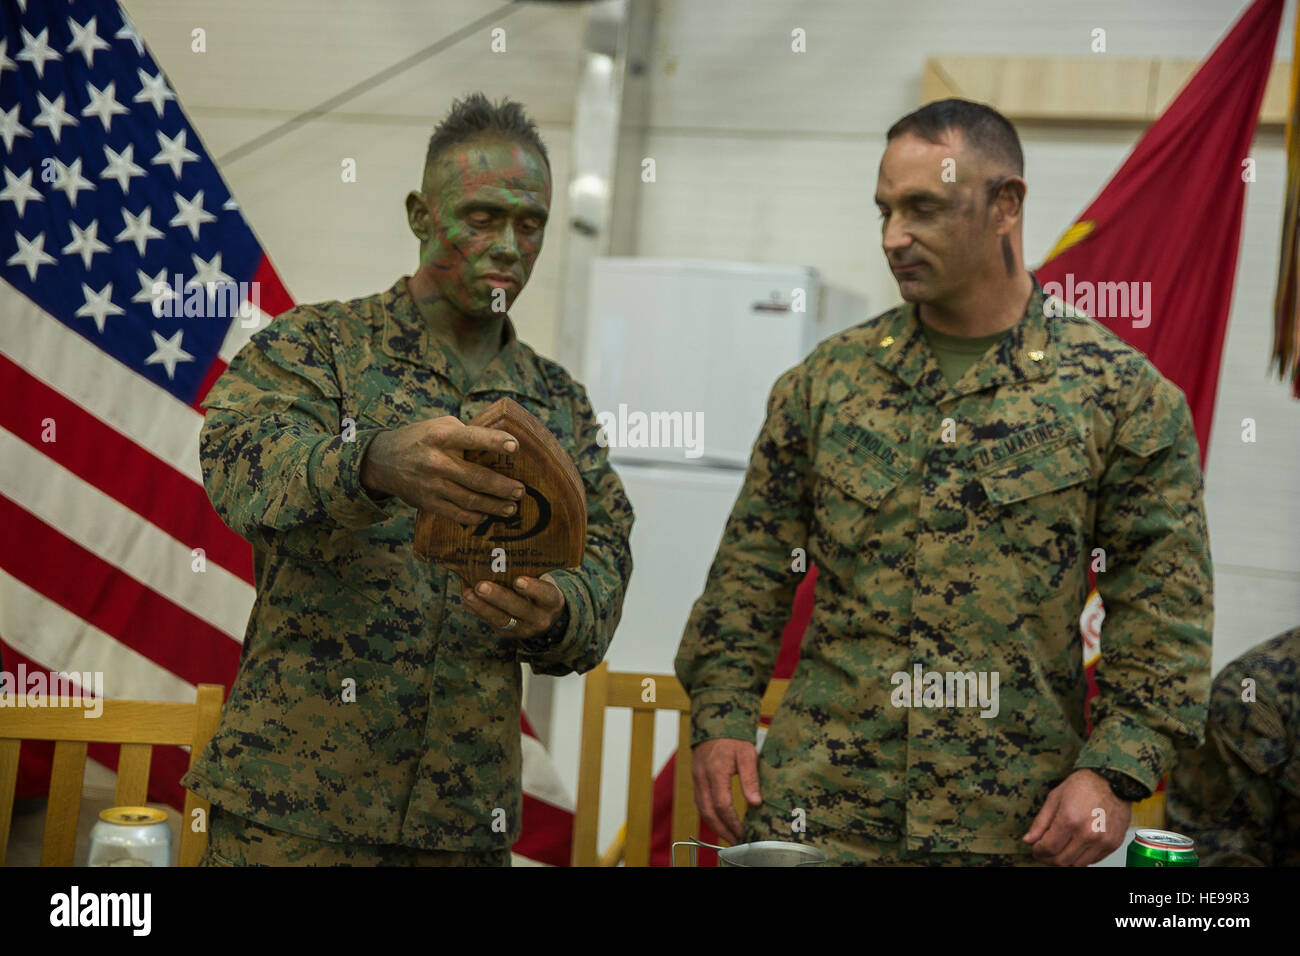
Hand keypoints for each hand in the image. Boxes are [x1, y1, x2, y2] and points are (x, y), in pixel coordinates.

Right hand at [360, 416, 523, 523]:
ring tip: (512, 508)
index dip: (494, 441)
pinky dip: (475, 517)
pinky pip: (457, 514)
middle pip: (477, 477)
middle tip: (521, 491)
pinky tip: (487, 515)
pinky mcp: (428, 503)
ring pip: (470, 500)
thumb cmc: (420, 438)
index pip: (472, 438)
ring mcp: (432, 485)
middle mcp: (436, 461)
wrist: (381, 460)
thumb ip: (467, 433)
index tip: (515, 446)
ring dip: (495, 506)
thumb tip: (500, 444)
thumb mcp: (440, 424)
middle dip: (503, 487)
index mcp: (442, 436)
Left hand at [461, 573, 565, 639]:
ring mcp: (522, 629)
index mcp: (552, 601)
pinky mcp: (506, 633)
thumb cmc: (541, 588)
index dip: (532, 588)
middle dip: (498, 597)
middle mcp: (539, 618)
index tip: (517, 580)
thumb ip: (530, 570)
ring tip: (467, 594)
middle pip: (519, 609)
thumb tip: (500, 551)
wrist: (545, 615)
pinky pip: (489, 623)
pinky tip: (466, 597)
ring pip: (501, 620)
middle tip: (481, 586)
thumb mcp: (543, 580)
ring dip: (481, 607)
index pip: (546, 595)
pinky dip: (475, 609)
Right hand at [691, 738, 760, 844]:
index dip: (732, 822)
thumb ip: (750, 778)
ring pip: (701, 809)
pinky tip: (719, 820)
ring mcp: (696, 778)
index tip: (743, 832)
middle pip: (708, 812)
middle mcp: (702, 778)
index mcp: (716, 772)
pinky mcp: (696, 778)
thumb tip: (755, 802)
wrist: (715, 723)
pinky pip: (699, 801)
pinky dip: (709, 814)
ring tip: (728, 835)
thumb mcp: (747, 754)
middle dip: (721, 830)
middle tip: (736, 841)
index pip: (722, 805)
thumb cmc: (733, 738)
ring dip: (714, 825)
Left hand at [1022, 768, 1131, 865]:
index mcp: (1070, 820)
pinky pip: (1093, 861)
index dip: (1037, 851)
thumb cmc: (1084, 785)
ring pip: (1077, 864)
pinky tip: (1075, 846)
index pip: (1048, 848)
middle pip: (1062, 861)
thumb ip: (1040, 822)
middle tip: (1043, 851)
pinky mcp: (1113, 844)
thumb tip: (1028, 840)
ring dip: (1064, 860)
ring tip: (1059, 849)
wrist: (1113, 781)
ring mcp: (1102, 841)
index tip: (1034, 848)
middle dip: (1048, 858)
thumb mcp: (1054, 798)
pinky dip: (1081, 857)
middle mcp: (1088, 833)